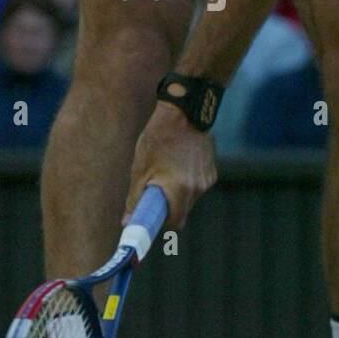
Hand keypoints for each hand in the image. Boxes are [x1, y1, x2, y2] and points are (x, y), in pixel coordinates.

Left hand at [124, 102, 216, 228]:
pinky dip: (188, 181)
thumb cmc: (157, 140)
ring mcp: (207, 180)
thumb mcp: (141, 169)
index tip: (154, 219)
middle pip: (183, 211)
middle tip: (156, 193)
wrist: (184, 113)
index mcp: (179, 189)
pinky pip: (197, 186)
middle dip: (169, 207)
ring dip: (179, 193)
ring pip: (190, 198)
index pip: (175, 222)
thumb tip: (126, 222)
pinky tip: (180, 162)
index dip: (164, 224)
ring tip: (168, 170)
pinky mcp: (212, 171)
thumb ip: (135, 199)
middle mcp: (197, 188)